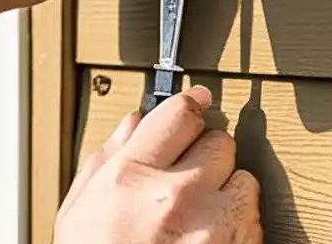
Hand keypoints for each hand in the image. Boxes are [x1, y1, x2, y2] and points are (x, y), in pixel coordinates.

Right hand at [55, 87, 261, 243]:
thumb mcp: (76, 214)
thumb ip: (103, 161)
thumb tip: (131, 125)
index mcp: (131, 177)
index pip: (179, 113)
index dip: (188, 104)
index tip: (195, 101)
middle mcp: (176, 195)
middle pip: (218, 140)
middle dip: (203, 152)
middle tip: (186, 171)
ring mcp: (213, 227)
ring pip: (244, 177)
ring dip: (226, 189)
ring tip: (199, 211)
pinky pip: (255, 218)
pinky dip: (239, 223)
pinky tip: (209, 235)